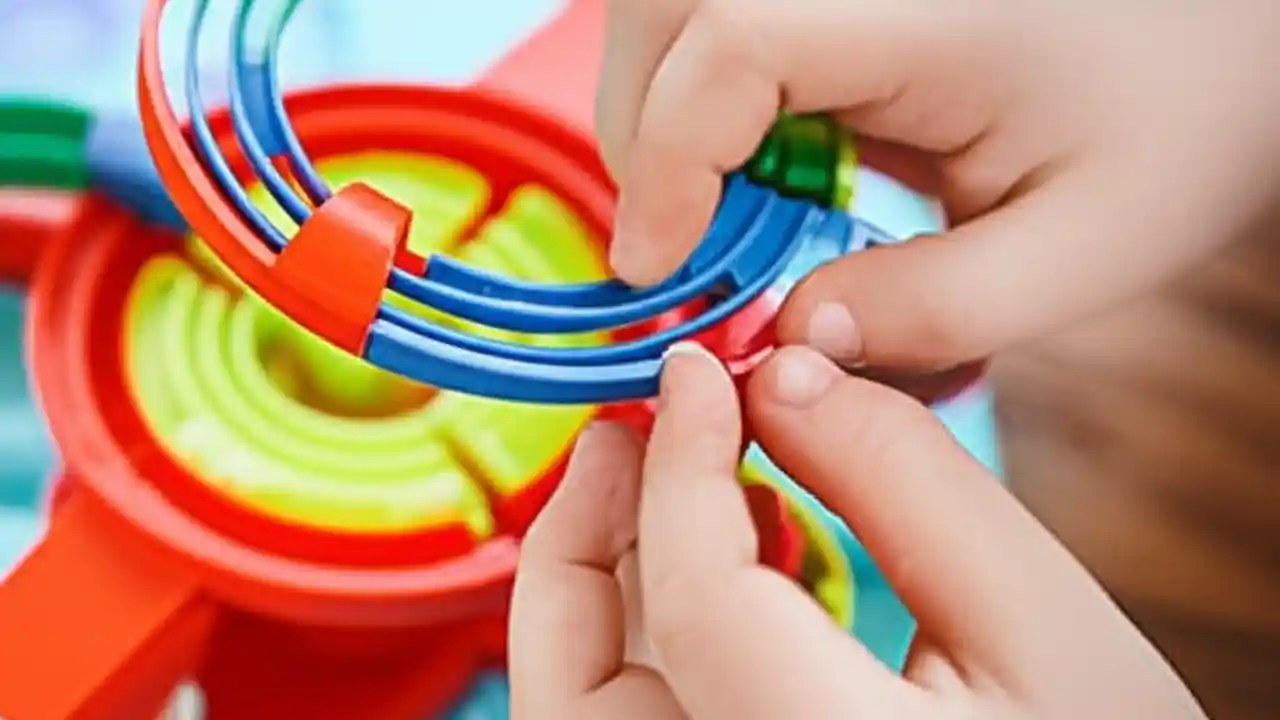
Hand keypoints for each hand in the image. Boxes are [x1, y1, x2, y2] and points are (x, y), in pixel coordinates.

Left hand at [509, 343, 1207, 718]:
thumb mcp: (1044, 625)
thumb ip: (904, 486)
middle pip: (578, 689)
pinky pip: (646, 719)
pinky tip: (734, 556)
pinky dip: (653, 632)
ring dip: (612, 579)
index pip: (696, 605)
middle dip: (582, 541)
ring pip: (592, 705)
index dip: (681, 466)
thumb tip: (784, 376)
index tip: (700, 371)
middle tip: (628, 433)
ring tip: (685, 475)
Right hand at [596, 0, 1279, 371]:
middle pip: (669, 12)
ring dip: (670, 115)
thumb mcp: (1080, 251)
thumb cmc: (1181, 119)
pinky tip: (778, 161)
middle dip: (648, 139)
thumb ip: (928, 313)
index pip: (734, 47)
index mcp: (930, 10)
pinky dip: (713, 99)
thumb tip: (788, 347)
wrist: (1233, 27)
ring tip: (733, 210)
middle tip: (686, 250)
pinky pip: (728, 25)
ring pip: (678, 10)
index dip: (667, 164)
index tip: (657, 273)